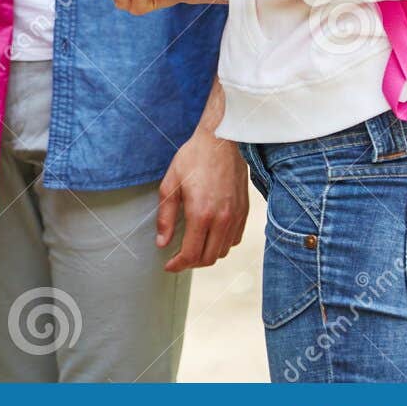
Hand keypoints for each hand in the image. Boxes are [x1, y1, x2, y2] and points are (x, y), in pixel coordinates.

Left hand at [156, 130, 248, 272]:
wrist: (222, 140)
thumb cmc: (194, 158)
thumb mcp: (171, 184)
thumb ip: (166, 217)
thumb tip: (162, 242)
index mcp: (201, 214)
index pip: (191, 254)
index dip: (178, 265)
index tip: (168, 265)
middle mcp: (222, 219)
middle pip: (208, 258)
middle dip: (191, 263)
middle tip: (178, 258)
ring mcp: (236, 216)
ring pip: (222, 251)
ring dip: (206, 255)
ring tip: (192, 247)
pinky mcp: (244, 211)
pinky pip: (234, 239)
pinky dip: (221, 244)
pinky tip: (209, 236)